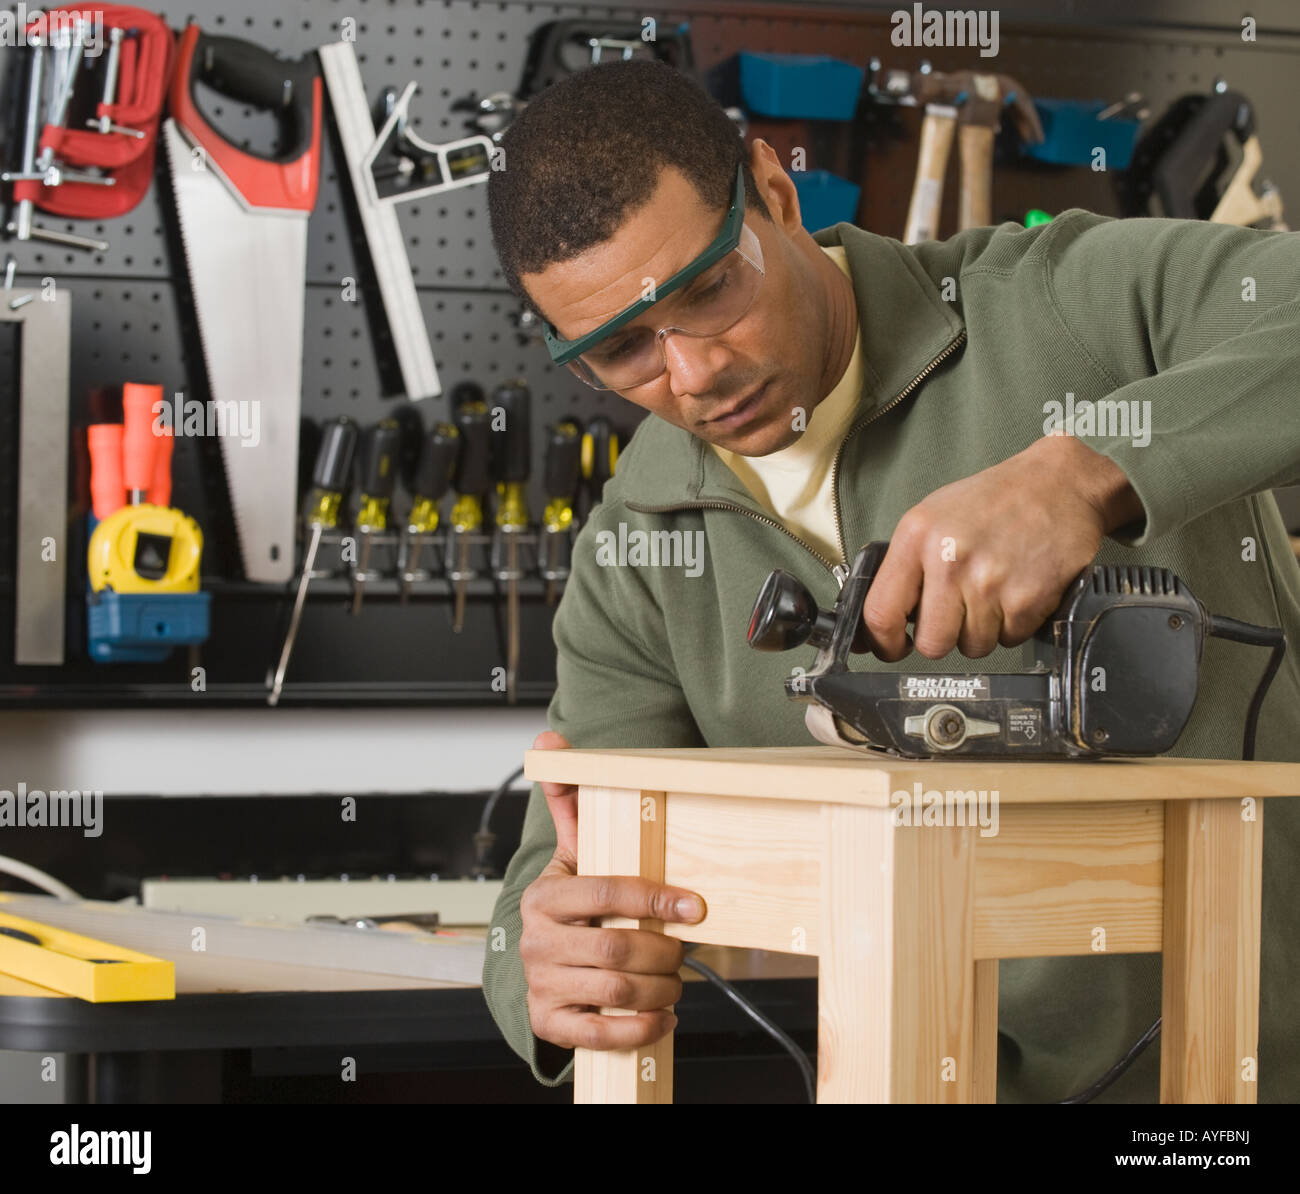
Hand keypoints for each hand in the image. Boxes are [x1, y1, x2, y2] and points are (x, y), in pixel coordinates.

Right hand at [521, 730, 706, 1051]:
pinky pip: (600, 1033)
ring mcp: (541, 984)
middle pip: (615, 947)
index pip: (606, 893)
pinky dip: (640, 1028)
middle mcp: (536, 941)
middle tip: (685, 949)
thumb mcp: (572, 852)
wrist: (540, 964)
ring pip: (615, 990)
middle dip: (663, 951)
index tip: (695, 906)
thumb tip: (550, 741)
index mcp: (544, 896)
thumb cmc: (570, 903)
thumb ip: (568, 799)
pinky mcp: (551, 1022)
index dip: (655, 900)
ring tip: (676, 980)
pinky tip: (661, 1017)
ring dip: (660, 988)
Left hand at [862, 435, 1143, 660]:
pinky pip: (1010, 639)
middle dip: (943, 637)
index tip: (892, 647)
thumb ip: (906, 565)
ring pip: (974, 646)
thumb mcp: (932, 517)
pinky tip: (1017, 590)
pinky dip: (1014, 624)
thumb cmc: (993, 501)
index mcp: (918, 538)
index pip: (880, 612)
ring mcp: (990, 582)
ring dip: (982, 630)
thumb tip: (882, 619)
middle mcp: (950, 561)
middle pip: (932, 643)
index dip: (884, 642)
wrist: (1058, 483)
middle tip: (956, 614)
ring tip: (992, 591)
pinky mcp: (1028, 599)